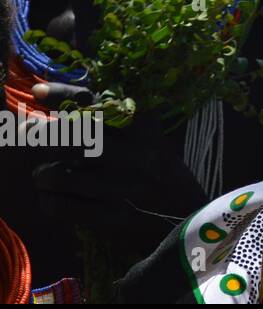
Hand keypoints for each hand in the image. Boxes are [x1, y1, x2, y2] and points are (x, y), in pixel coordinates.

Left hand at [29, 83, 206, 244]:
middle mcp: (131, 153)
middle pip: (66, 136)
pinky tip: (52, 198)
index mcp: (143, 129)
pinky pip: (58, 206)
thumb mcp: (148, 138)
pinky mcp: (108, 218)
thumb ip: (114, 121)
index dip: (62, 94)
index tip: (37, 91)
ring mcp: (119, 187)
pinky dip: (47, 201)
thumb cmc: (160, 172)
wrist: (185, 217)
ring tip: (47, 175)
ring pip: (54, 174)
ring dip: (42, 174)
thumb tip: (60, 106)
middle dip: (41, 137)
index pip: (97, 103)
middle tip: (30, 137)